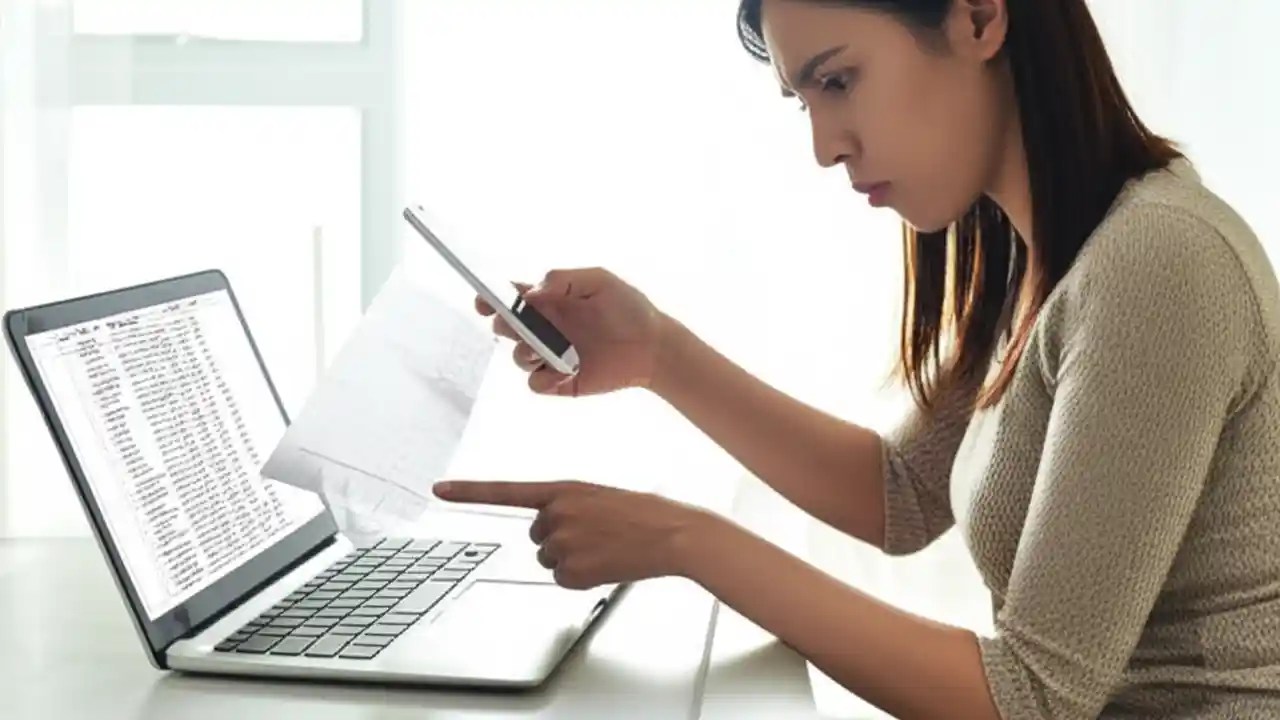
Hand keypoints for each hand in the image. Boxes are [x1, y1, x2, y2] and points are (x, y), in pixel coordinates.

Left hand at [431, 479, 709, 588]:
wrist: (671, 533)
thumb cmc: (641, 513)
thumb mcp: (597, 496)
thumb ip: (566, 505)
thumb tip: (548, 529)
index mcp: (562, 489)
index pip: (504, 491)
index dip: (468, 492)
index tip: (439, 489)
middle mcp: (555, 514)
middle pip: (536, 535)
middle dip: (559, 537)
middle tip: (595, 533)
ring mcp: (561, 544)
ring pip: (548, 559)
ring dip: (571, 558)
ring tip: (604, 548)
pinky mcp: (571, 571)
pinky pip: (562, 579)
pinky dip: (581, 577)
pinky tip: (605, 563)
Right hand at [475, 267, 673, 396]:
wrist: (653, 346)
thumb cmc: (629, 308)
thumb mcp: (599, 281)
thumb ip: (563, 281)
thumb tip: (530, 293)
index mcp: (549, 301)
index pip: (511, 298)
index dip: (491, 299)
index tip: (485, 300)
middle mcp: (545, 328)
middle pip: (507, 327)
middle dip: (503, 325)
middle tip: (515, 325)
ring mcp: (551, 356)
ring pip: (518, 357)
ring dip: (523, 353)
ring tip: (543, 350)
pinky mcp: (561, 381)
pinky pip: (536, 384)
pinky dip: (542, 380)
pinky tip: (560, 373)